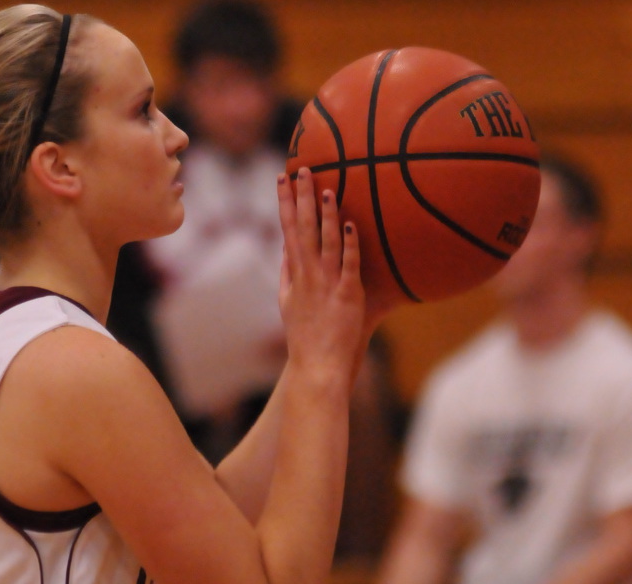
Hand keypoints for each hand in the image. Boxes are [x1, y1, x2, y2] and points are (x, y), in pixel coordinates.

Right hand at [277, 169, 365, 387]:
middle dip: (302, 198)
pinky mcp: (346, 296)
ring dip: (325, 214)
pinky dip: (348, 245)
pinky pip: (348, 265)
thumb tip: (285, 250)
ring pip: (325, 242)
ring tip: (326, 187)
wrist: (317, 366)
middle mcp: (308, 276)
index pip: (287, 230)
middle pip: (303, 230)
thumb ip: (287, 274)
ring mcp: (327, 285)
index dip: (285, 203)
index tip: (282, 179)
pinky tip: (348, 224)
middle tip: (302, 168)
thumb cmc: (305, 336)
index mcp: (294, 275)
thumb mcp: (287, 303)